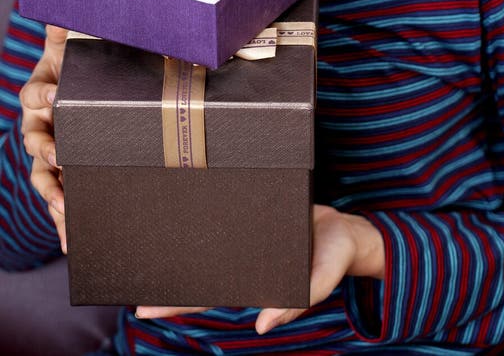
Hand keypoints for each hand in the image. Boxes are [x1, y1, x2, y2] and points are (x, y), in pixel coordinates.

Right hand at [19, 24, 68, 252]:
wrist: (86, 89)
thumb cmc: (81, 66)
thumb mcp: (77, 46)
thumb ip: (68, 31)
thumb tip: (62, 13)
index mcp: (45, 91)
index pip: (34, 94)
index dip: (41, 95)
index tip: (53, 96)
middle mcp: (42, 124)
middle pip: (34, 139)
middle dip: (45, 150)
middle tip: (58, 157)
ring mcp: (50, 151)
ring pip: (42, 175)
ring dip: (52, 192)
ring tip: (63, 208)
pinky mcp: (63, 173)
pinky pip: (60, 198)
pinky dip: (63, 219)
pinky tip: (71, 241)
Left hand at [135, 203, 384, 333]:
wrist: (349, 229)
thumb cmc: (335, 258)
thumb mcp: (319, 280)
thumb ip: (294, 302)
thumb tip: (261, 324)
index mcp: (252, 280)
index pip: (207, 294)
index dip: (177, 301)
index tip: (144, 306)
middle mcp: (244, 260)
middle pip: (198, 268)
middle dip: (167, 271)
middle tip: (128, 267)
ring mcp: (248, 236)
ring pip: (207, 242)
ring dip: (182, 240)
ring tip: (148, 233)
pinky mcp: (256, 211)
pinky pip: (226, 216)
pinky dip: (206, 215)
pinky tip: (186, 205)